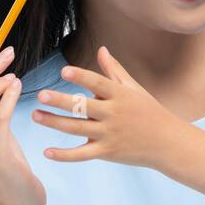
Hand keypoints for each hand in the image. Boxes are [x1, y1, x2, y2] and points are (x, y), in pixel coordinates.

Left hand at [30, 45, 179, 168]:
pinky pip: (82, 155)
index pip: (98, 83)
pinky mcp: (107, 152)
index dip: (81, 76)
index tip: (64, 71)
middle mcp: (114, 114)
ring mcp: (110, 134)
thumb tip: (101, 49)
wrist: (168, 143)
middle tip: (41, 94)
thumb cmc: (150, 112)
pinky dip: (64, 155)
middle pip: (83, 107)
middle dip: (61, 101)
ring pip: (77, 129)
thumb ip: (114, 70)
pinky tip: (46, 152)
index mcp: (120, 95)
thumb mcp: (134, 89)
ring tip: (35, 115)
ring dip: (54, 122)